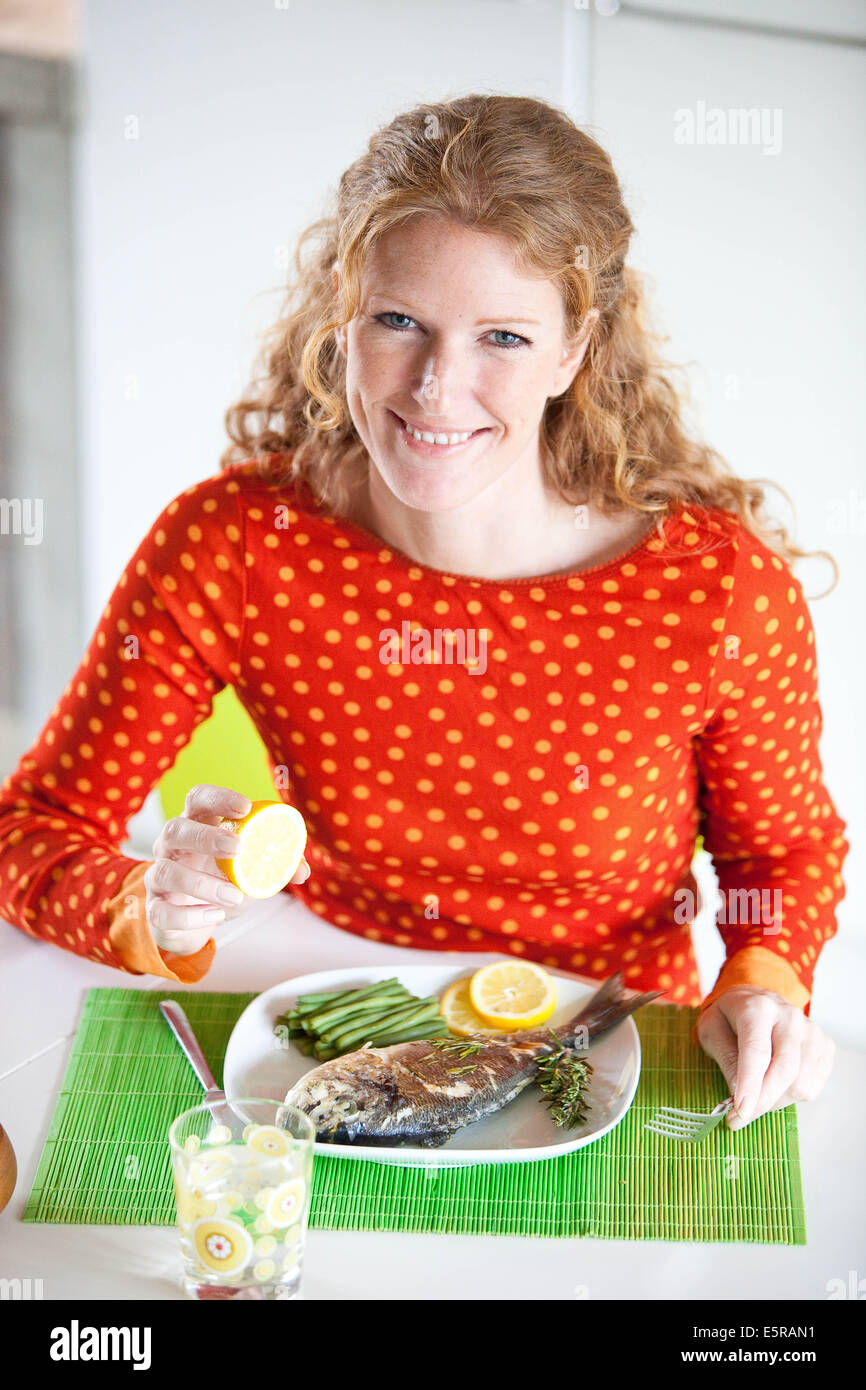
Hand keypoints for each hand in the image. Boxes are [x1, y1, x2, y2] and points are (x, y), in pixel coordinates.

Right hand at [145, 783, 310, 956]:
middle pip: (175, 828)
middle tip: (237, 848)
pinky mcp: (155, 908)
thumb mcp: (250, 870)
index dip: (219, 798)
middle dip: (205, 837)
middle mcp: (172, 846)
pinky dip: (188, 915)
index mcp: (197, 825)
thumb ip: (276, 866)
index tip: (245, 807)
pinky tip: (215, 915)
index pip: (199, 798)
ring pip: (166, 871)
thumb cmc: (222, 881)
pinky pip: (161, 911)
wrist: (192, 920)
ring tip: (234, 896)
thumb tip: (302, 870)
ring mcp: (158, 876)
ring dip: (201, 883)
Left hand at [696, 985, 835, 1128]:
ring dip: (775, 1100)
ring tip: (757, 1091)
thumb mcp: (712, 1031)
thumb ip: (726, 1060)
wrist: (755, 1000)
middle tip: (740, 1117)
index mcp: (758, 1008)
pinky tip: (775, 1083)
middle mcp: (789, 1016)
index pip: (757, 1051)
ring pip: (801, 1084)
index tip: (741, 1112)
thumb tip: (740, 1096)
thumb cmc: (729, 1018)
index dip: (750, 1085)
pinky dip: (792, 1095)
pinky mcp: (825, 1045)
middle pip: (785, 1070)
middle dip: (763, 1101)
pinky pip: (813, 1086)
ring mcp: (811, 1030)